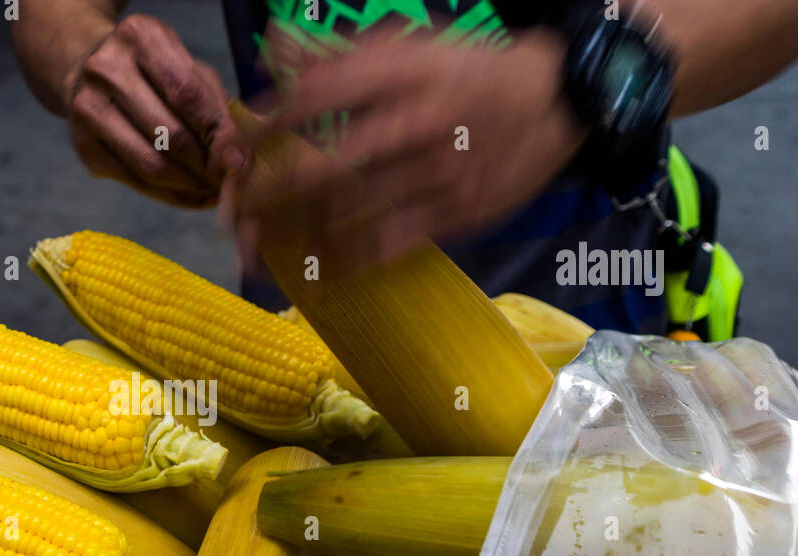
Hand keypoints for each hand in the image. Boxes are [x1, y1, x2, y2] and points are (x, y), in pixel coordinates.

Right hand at [63, 14, 245, 207]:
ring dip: (191, 186)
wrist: (88, 72)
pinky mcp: (84, 147)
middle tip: (232, 182)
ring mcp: (88, 110)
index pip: (187, 95)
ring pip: (151, 165)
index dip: (219, 134)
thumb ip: (216, 106)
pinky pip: (136, 182)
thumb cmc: (154, 73)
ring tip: (215, 191)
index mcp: (140, 38)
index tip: (241, 161)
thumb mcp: (189, 69)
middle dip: (207, 166)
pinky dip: (171, 195)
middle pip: (169, 134)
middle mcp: (106, 70)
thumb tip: (240, 158)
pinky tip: (192, 194)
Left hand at [235, 28, 588, 269]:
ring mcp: (437, 174)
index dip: (268, 126)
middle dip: (269, 195)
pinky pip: (389, 245)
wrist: (560, 100)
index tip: (239, 145)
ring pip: (349, 213)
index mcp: (403, 75)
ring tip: (263, 243)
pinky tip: (319, 265)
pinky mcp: (457, 215)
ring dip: (298, 232)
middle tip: (237, 210)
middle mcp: (416, 124)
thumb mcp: (414, 47)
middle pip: (322, 168)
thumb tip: (278, 51)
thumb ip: (344, 57)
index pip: (316, 99)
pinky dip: (347, 259)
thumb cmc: (472, 73)